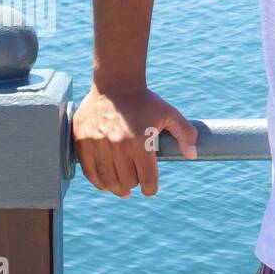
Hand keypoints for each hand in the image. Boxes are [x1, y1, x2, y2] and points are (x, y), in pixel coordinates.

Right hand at [72, 83, 198, 197]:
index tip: (150, 189)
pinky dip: (98, 182)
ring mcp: (97, 145)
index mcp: (140, 141)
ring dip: (116, 188)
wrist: (116, 84)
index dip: (150, 188)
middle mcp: (117, 146)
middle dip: (134, 185)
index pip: (146, 178)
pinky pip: (89, 172)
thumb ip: (185, 134)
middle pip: (126, 181)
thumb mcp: (170, 113)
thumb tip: (193, 155)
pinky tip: (105, 185)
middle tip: (136, 184)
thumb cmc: (145, 101)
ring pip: (108, 180)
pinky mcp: (82, 143)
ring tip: (122, 189)